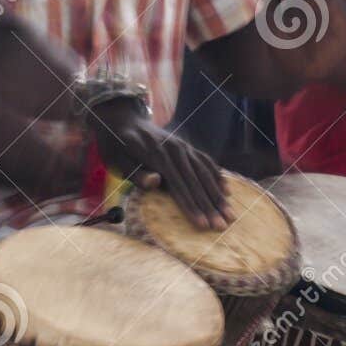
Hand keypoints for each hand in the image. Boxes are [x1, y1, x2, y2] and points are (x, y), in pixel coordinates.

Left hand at [88, 99, 232, 228]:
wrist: (122, 119)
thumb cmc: (116, 147)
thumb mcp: (118, 161)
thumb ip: (136, 173)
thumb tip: (156, 182)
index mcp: (158, 155)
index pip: (179, 186)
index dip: (191, 206)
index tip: (202, 225)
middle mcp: (176, 149)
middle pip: (196, 182)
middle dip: (210, 206)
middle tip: (222, 226)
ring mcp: (183, 146)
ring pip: (205, 173)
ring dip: (218, 195)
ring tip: (230, 214)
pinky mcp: (186, 146)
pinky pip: (206, 162)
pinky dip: (217, 176)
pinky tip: (227, 190)